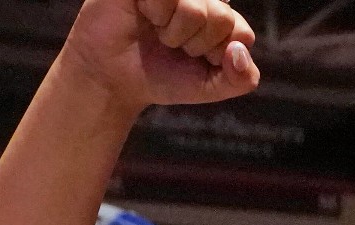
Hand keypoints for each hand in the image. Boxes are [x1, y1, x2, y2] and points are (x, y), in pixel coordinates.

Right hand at [62, 0, 259, 112]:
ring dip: (172, 32)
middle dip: (194, 45)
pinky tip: (144, 14)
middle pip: (221, 19)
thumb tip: (238, 52)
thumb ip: (241, 78)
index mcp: (219, 15)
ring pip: (195, 9)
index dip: (217, 54)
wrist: (113, 78)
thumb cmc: (160, 76)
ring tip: (156, 30)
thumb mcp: (210, 87)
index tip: (195, 59)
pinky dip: (156, 12)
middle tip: (170, 44)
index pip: (241, 32)